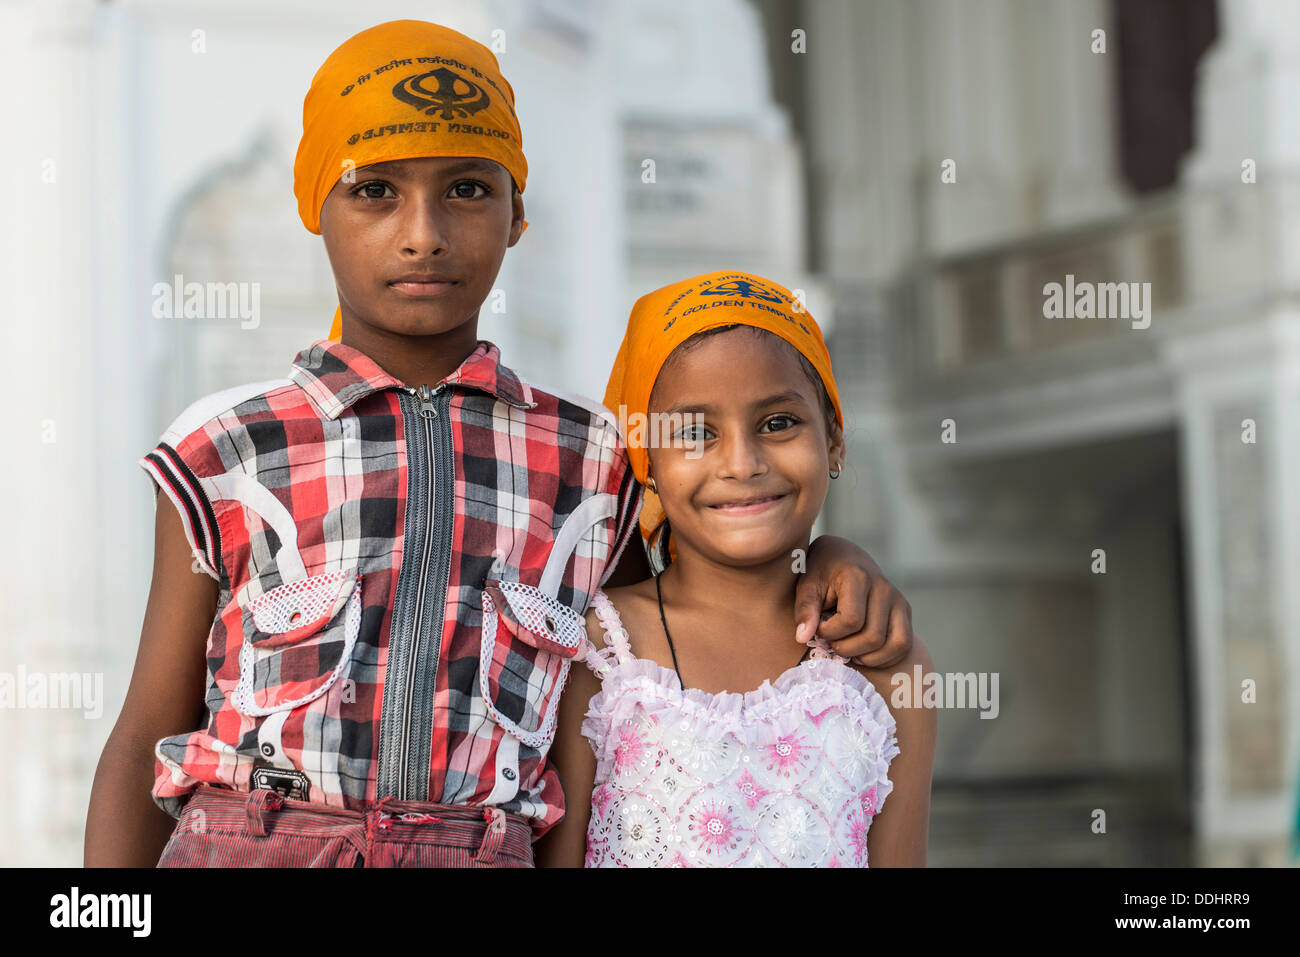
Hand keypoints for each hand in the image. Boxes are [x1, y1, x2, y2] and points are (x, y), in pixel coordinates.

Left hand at [794, 535, 912, 667]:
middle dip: (847, 648)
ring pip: (895, 644)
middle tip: (831, 641)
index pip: (851, 620)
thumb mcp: (806, 584)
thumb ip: (805, 610)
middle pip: (873, 636)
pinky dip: (885, 657)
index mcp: (858, 576)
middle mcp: (883, 587)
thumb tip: (803, 638)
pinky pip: (904, 644)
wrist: (842, 555)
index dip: (830, 632)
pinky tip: (864, 653)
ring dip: (868, 657)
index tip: (818, 627)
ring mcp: (898, 599)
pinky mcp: (904, 610)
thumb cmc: (820, 571)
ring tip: (848, 649)